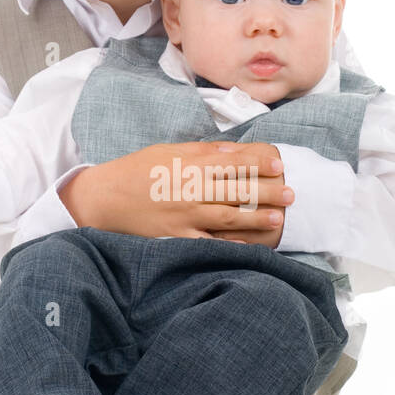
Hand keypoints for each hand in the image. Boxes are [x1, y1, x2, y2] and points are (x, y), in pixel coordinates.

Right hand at [59, 141, 292, 247]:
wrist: (104, 199)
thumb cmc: (136, 171)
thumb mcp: (167, 152)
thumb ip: (201, 151)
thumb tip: (232, 148)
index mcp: (189, 166)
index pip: (231, 163)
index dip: (258, 164)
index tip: (279, 166)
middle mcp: (190, 190)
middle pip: (236, 190)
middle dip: (266, 191)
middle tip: (291, 193)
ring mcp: (184, 216)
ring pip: (228, 217)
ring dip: (256, 218)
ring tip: (278, 218)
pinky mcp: (177, 237)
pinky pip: (208, 243)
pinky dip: (229, 245)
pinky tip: (248, 245)